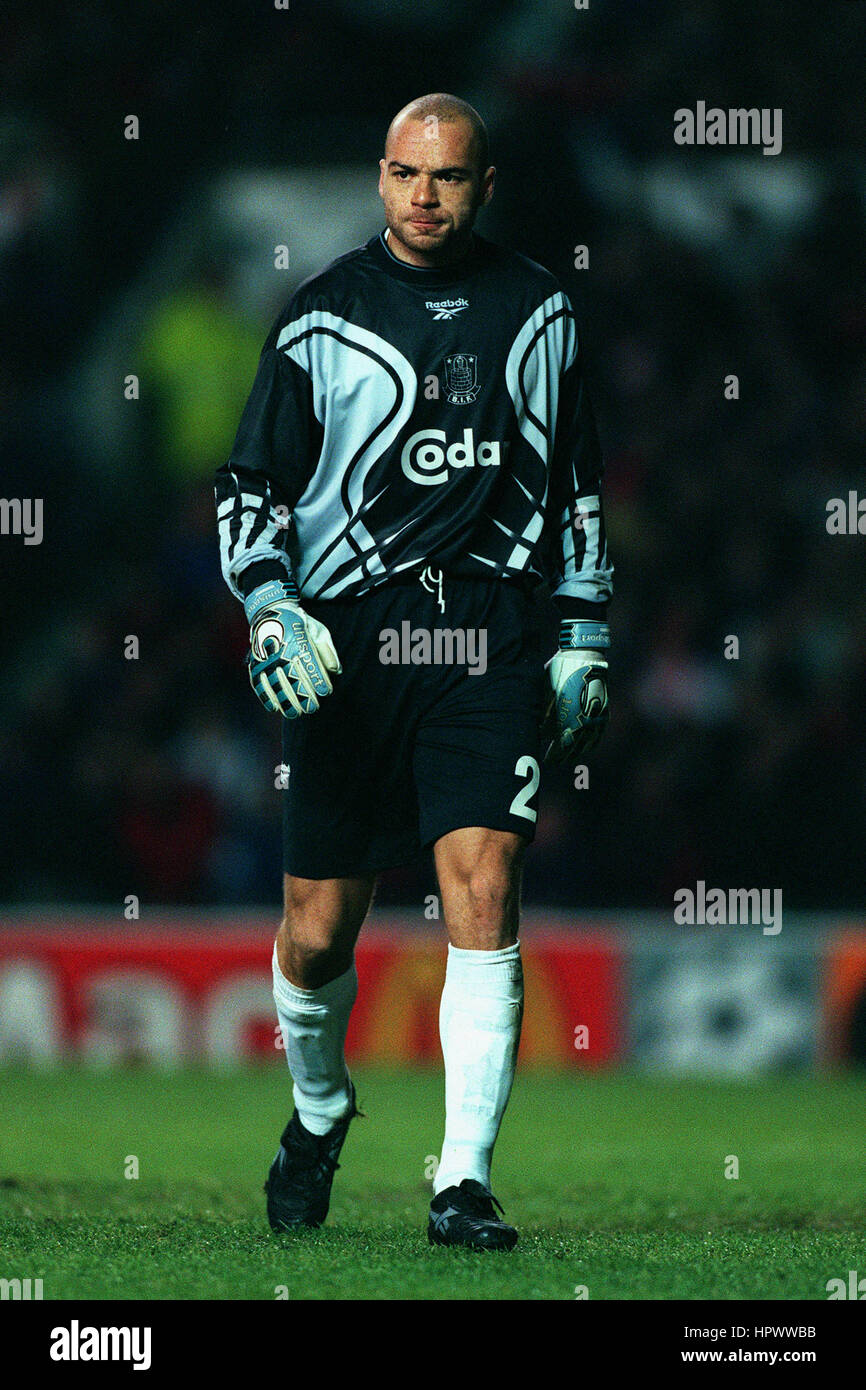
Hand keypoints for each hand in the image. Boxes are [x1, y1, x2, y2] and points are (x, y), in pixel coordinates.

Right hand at [244, 581, 340, 717]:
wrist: (270, 611)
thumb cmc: (299, 624)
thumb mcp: (318, 630)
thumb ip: (328, 651)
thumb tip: (336, 671)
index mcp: (299, 642)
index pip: (312, 667)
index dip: (320, 682)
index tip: (326, 692)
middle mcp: (282, 652)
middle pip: (295, 681)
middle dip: (305, 698)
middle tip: (313, 708)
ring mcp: (267, 658)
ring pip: (277, 686)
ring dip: (287, 702)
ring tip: (296, 713)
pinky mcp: (256, 662)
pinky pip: (259, 683)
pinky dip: (266, 697)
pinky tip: (274, 708)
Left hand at [542, 620, 609, 762]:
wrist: (585, 654)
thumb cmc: (560, 671)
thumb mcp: (546, 692)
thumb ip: (544, 715)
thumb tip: (540, 734)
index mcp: (569, 718)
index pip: (561, 747)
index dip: (554, 756)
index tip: (546, 761)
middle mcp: (585, 721)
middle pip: (574, 748)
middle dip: (563, 756)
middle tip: (554, 761)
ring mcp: (597, 717)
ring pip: (588, 743)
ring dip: (577, 751)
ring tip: (568, 755)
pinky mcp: (604, 710)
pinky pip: (599, 733)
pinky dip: (591, 742)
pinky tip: (585, 746)